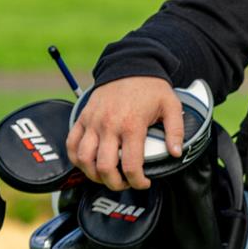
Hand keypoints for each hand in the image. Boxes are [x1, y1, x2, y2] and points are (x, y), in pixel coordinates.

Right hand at [66, 76, 185, 191]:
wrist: (130, 64)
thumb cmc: (151, 87)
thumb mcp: (171, 105)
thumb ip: (175, 131)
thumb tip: (176, 153)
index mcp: (131, 125)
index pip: (130, 165)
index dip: (137, 182)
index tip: (144, 183)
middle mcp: (109, 125)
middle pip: (104, 168)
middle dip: (114, 184)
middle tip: (124, 184)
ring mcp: (92, 122)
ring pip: (83, 160)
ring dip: (93, 175)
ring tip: (106, 176)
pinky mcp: (82, 118)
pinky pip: (71, 144)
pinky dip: (75, 159)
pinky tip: (87, 164)